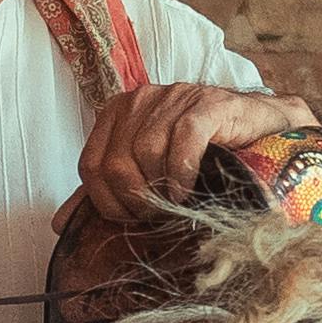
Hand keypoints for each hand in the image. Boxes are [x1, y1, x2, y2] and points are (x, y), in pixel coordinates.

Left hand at [76, 83, 294, 222]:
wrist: (261, 131)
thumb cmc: (202, 154)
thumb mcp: (146, 171)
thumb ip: (105, 193)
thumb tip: (60, 225)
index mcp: (117, 112)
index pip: (90, 165)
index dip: (107, 202)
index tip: (132, 217)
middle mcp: (141, 99)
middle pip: (115, 164)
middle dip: (135, 201)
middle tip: (157, 214)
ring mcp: (174, 97)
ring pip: (146, 154)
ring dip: (161, 190)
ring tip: (176, 202)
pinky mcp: (207, 104)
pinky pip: (183, 141)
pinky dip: (183, 174)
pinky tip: (189, 190)